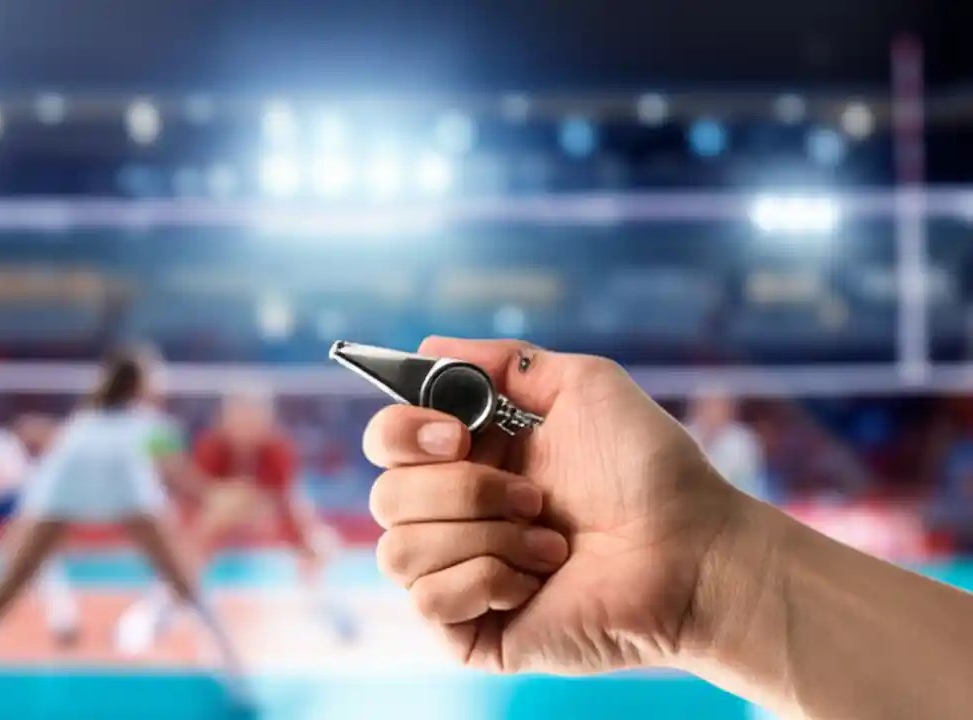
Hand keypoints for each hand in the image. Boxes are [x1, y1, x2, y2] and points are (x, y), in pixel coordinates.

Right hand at [363, 337, 743, 674]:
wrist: (692, 550)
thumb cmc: (650, 470)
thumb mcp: (583, 385)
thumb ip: (503, 361)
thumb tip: (429, 344)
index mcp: (468, 457)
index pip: (385, 441)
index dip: (403, 432)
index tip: (457, 432)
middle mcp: (453, 515)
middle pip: (385, 496)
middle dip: (463, 490)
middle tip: (531, 493)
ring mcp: (458, 574)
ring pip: (398, 551)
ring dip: (482, 537)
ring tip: (546, 541)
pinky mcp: (471, 630)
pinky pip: (428, 600)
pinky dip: (486, 581)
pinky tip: (535, 582)